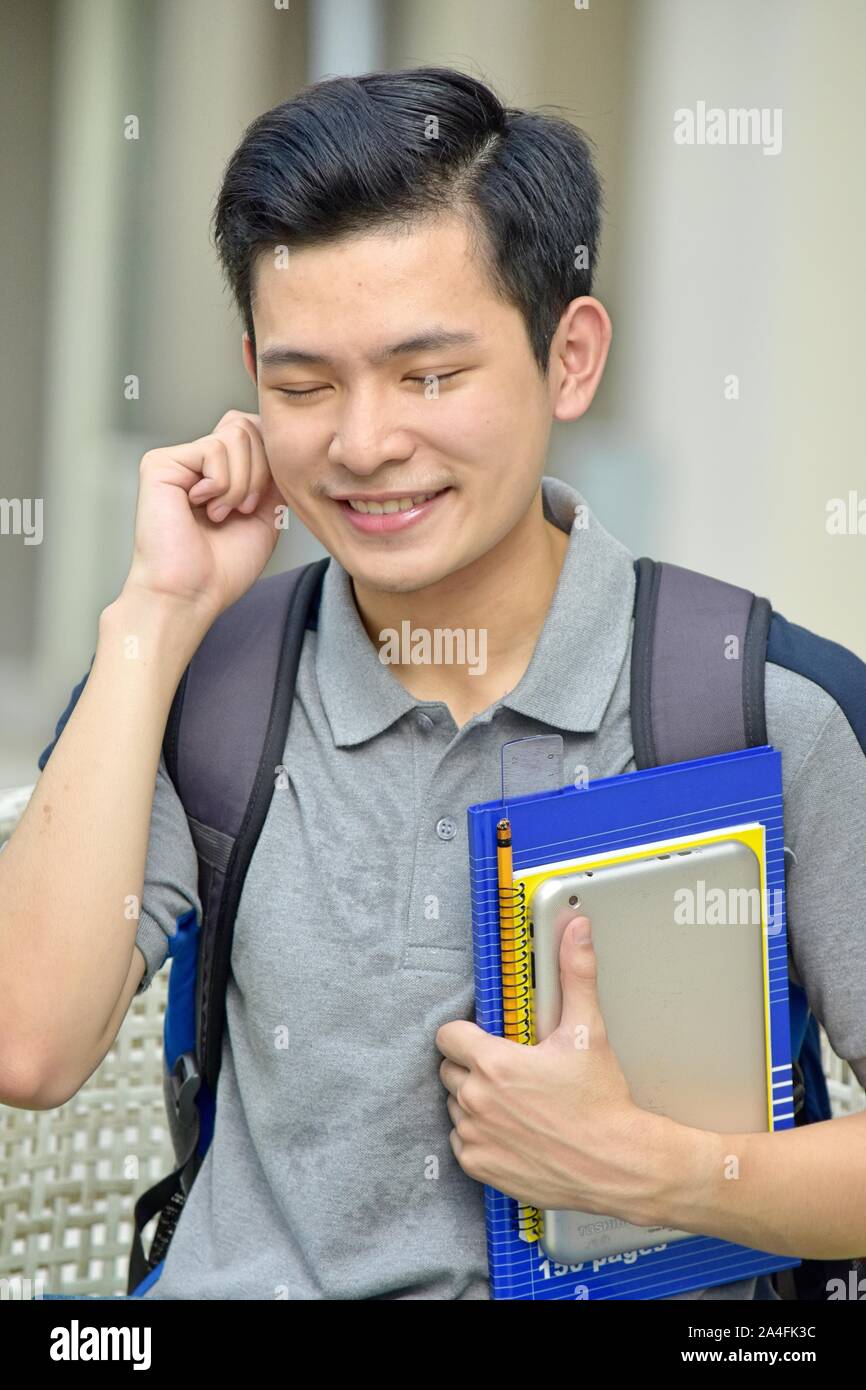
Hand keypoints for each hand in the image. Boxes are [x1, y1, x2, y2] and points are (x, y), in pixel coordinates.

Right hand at [123, 409, 284, 623]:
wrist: (192, 594)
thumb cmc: (222, 568)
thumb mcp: (265, 514)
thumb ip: (272, 474)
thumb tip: (276, 437)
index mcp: (219, 472)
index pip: (255, 430)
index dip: (270, 462)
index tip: (259, 505)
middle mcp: (196, 461)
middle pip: (248, 426)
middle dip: (259, 475)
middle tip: (239, 511)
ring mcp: (177, 460)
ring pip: (236, 435)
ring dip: (241, 484)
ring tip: (219, 514)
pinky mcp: (160, 463)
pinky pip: (214, 449)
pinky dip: (222, 485)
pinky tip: (203, 508)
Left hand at [437, 916, 667, 1222]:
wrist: (616, 1164)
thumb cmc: (601, 1102)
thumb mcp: (588, 1031)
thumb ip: (576, 974)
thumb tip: (577, 930)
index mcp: (494, 1062)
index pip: (448, 1035)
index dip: (467, 1033)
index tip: (487, 1038)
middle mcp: (477, 1100)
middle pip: (450, 1069)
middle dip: (472, 1066)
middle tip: (510, 1071)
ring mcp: (475, 1135)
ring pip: (456, 1105)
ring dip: (476, 1100)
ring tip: (516, 1101)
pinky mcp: (479, 1166)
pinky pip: (462, 1141)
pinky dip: (480, 1135)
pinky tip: (513, 1130)